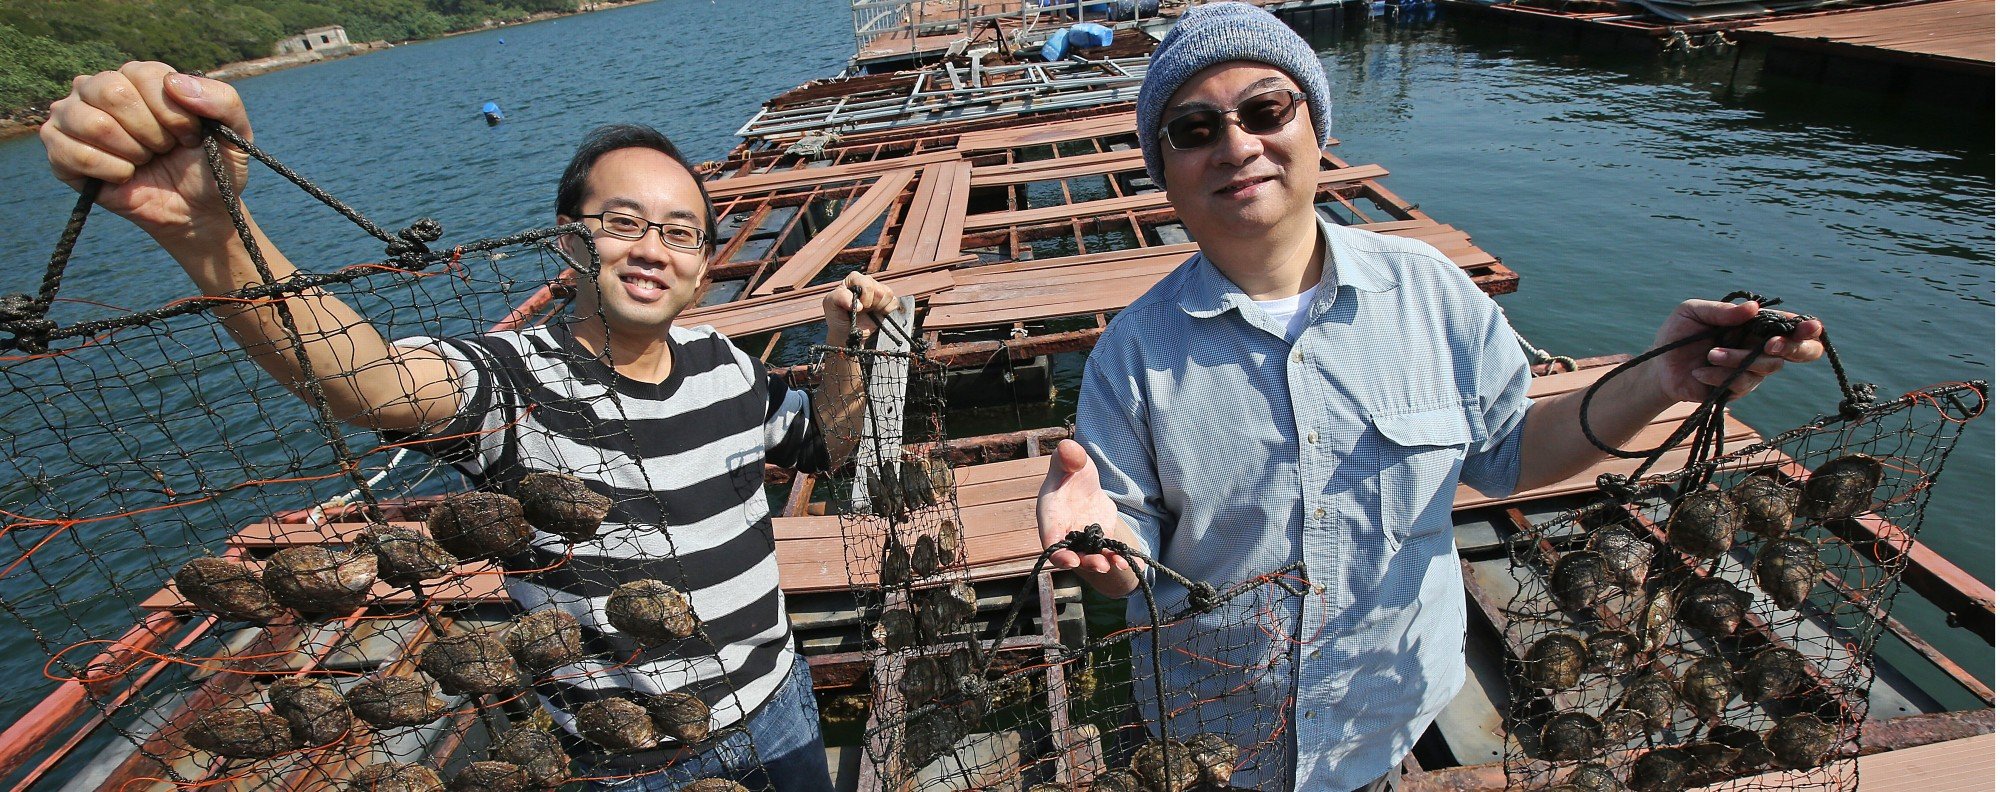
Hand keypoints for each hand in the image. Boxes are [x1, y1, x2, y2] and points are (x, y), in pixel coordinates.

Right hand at [41, 62, 251, 236]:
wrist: (196, 211)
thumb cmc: (211, 167)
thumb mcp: (233, 131)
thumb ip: (222, 100)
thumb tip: (174, 83)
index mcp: (139, 76)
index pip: (143, 74)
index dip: (171, 112)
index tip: (188, 136)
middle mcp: (99, 88)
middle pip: (111, 91)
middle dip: (150, 132)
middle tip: (162, 150)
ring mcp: (73, 117)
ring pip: (90, 121)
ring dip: (130, 151)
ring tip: (143, 161)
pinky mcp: (59, 149)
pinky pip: (70, 151)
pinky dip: (110, 171)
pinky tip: (125, 176)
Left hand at [822, 271, 896, 342]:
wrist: (847, 335)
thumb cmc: (837, 317)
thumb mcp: (830, 304)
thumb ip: (840, 297)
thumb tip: (859, 304)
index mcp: (854, 279)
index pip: (866, 282)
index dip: (865, 296)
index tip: (859, 308)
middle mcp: (867, 283)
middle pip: (879, 289)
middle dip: (872, 303)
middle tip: (864, 311)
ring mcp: (878, 292)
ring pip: (888, 294)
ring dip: (879, 307)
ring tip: (870, 312)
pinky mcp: (888, 302)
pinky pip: (895, 302)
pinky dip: (889, 311)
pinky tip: (878, 314)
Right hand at [1036, 439, 1140, 575]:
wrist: (1084, 481)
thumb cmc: (1071, 469)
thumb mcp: (1071, 459)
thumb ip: (1068, 456)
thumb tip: (1068, 448)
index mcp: (1051, 514)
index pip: (1050, 538)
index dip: (1058, 551)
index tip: (1070, 559)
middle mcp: (1063, 531)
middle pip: (1070, 554)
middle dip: (1084, 562)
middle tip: (1101, 565)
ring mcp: (1081, 538)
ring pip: (1088, 556)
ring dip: (1101, 563)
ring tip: (1117, 564)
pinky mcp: (1098, 539)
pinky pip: (1106, 553)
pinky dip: (1116, 558)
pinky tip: (1128, 561)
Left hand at [1645, 299, 1823, 402]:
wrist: (1659, 366)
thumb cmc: (1679, 333)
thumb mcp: (1693, 313)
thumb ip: (1722, 311)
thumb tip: (1753, 308)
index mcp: (1755, 324)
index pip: (1792, 326)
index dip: (1807, 329)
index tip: (1808, 328)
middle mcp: (1760, 347)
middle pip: (1799, 351)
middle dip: (1793, 348)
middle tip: (1769, 345)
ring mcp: (1752, 370)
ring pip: (1767, 367)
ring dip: (1738, 360)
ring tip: (1710, 354)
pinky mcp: (1738, 389)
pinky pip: (1743, 384)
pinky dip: (1721, 376)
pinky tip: (1701, 371)